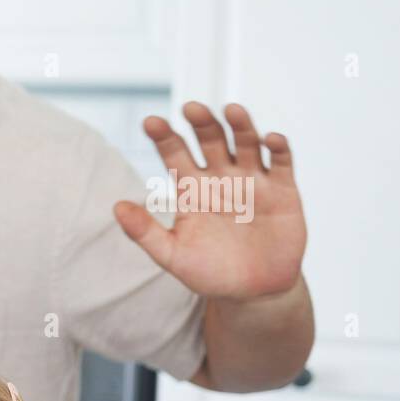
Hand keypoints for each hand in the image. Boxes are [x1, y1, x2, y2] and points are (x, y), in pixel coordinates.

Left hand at [113, 102, 306, 299]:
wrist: (253, 292)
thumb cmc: (209, 272)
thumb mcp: (173, 256)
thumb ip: (145, 232)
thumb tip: (116, 207)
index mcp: (192, 189)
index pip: (175, 155)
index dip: (164, 138)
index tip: (151, 122)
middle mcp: (221, 178)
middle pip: (211, 141)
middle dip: (202, 123)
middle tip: (191, 107)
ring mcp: (253, 181)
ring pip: (246, 143)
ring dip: (240, 125)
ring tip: (231, 110)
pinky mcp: (283, 190)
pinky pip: (281, 162)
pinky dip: (278, 148)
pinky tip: (270, 139)